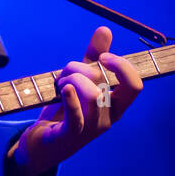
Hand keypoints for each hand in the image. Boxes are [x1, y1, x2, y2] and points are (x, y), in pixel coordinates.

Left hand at [12, 26, 142, 175]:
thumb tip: (105, 30)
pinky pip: (77, 117)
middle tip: (64, 74)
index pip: (135, 85)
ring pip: (91, 94)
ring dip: (69, 79)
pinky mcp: (70, 136)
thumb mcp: (78, 81)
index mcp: (113, 105)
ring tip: (58, 85)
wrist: (40, 145)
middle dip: (80, 68)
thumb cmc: (63, 112)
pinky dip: (71, 98)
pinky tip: (63, 89)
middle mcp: (107, 118)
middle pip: (104, 83)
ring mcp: (90, 129)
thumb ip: (92, 58)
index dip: (122, 66)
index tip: (102, 57)